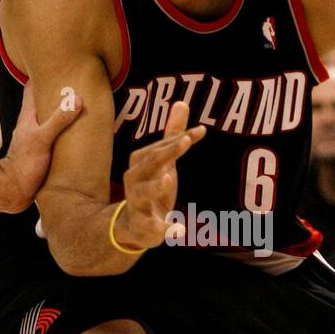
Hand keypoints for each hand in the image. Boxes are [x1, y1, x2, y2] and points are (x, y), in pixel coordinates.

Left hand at [0, 84, 81, 213]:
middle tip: (72, 81)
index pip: (32, 89)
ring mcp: (35, 138)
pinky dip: (62, 129)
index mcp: (28, 117)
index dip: (41, 74)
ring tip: (77, 105)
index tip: (54, 62)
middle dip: (54, 92)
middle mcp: (30, 125)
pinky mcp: (40, 152)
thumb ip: (59, 119)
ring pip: (48, 119)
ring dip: (59, 112)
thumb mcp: (43, 139)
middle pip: (41, 102)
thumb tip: (77, 98)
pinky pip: (53, 134)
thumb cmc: (24, 164)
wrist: (14, 191)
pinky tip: (73, 134)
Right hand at [116, 99, 205, 250]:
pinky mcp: (144, 227)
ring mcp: (138, 204)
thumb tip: (182, 103)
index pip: (159, 148)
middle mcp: (134, 182)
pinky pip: (153, 228)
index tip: (200, 131)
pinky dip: (166, 230)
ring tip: (169, 178)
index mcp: (139, 164)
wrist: (134, 225)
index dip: (178, 139)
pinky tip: (180, 230)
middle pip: (149, 164)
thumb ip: (172, 134)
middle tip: (186, 141)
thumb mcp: (163, 162)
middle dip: (167, 153)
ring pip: (143, 193)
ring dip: (155, 186)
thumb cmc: (151, 187)